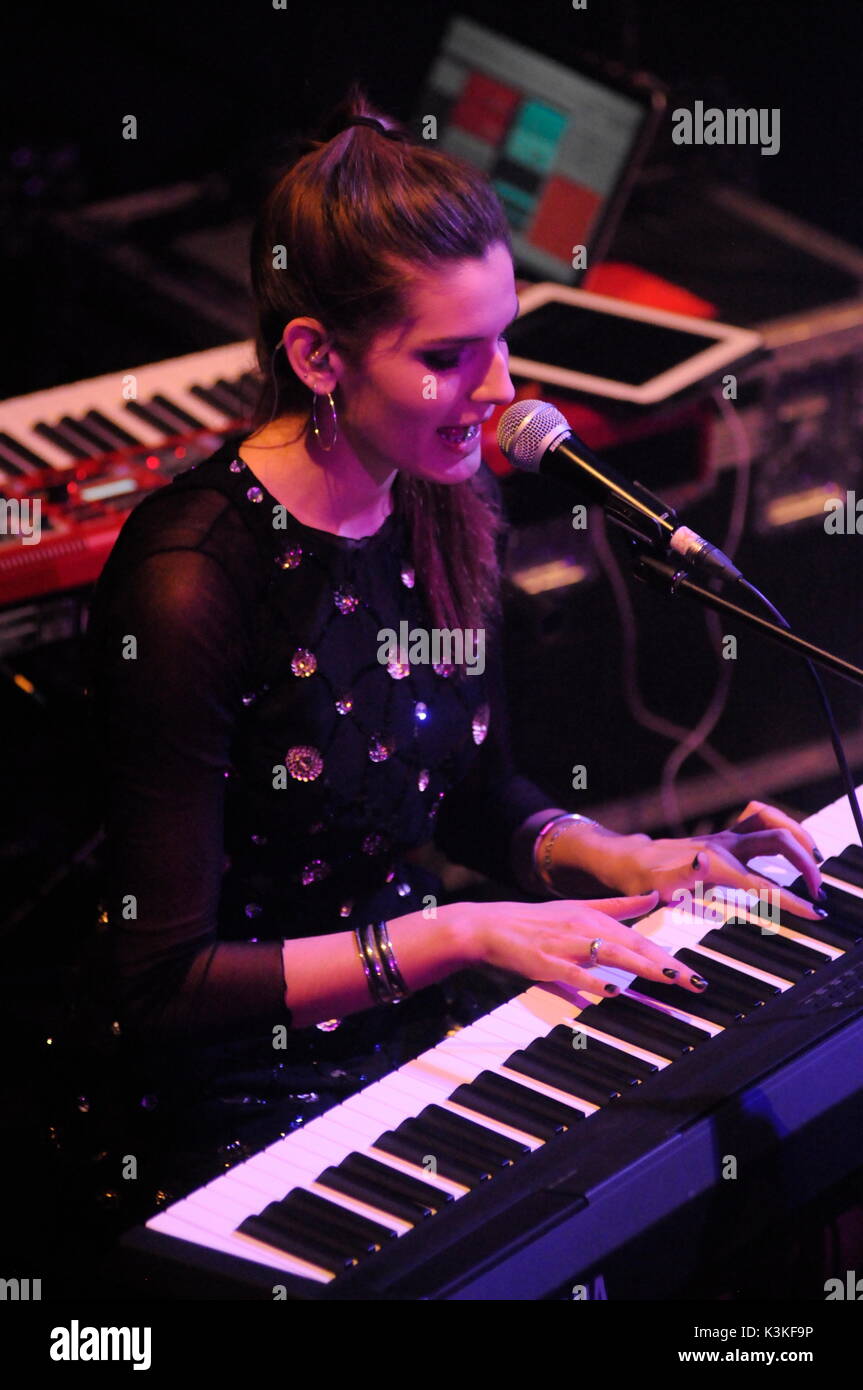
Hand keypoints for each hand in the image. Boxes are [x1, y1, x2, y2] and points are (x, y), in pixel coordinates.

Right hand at [453, 892, 708, 996]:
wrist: (489, 925)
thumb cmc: (535, 921)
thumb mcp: (580, 907)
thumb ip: (618, 906)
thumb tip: (653, 896)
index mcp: (595, 917)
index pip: (640, 938)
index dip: (668, 955)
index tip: (693, 973)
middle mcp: (585, 927)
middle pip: (633, 946)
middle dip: (666, 965)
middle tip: (694, 982)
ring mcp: (566, 944)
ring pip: (611, 954)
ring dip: (642, 967)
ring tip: (668, 979)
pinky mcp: (546, 961)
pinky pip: (574, 972)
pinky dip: (593, 981)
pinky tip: (612, 991)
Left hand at [593, 799, 823, 920]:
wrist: (628, 861)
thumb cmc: (643, 881)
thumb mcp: (658, 887)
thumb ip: (682, 877)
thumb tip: (702, 860)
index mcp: (717, 865)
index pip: (764, 883)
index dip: (791, 899)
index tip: (814, 912)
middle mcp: (725, 847)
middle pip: (778, 840)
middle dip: (804, 861)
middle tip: (818, 888)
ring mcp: (725, 840)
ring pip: (771, 821)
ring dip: (797, 835)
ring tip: (815, 858)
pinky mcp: (724, 839)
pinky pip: (760, 822)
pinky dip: (781, 830)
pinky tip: (792, 847)